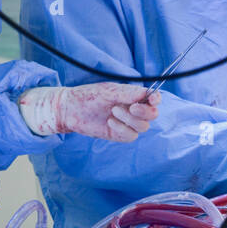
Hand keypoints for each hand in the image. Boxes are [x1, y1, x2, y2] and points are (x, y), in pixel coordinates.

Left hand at [18, 84, 160, 142]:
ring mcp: (127, 124)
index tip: (152, 99)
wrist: (70, 110)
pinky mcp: (120, 135)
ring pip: (143, 126)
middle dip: (145, 112)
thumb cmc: (88, 96)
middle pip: (152, 115)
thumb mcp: (108, 91)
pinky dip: (122, 129)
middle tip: (131, 108)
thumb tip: (146, 93)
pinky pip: (131, 135)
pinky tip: (110, 122)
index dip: (156, 99)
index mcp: (132, 96)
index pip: (152, 99)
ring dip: (130, 120)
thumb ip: (128, 93)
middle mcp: (132, 110)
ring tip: (113, 112)